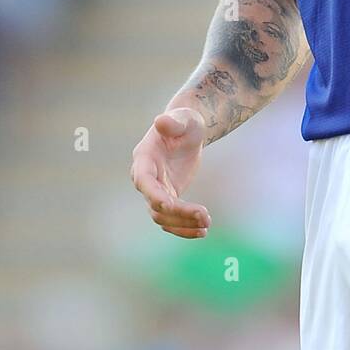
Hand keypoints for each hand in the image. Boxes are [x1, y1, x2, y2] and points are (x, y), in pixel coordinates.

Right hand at [131, 108, 210, 237]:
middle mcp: (145, 177)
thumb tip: (160, 121)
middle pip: (155, 203)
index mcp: (144, 157)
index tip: (170, 205)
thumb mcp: (183, 119)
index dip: (154, 194)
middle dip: (178, 213)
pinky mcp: (168, 197)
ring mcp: (156, 190)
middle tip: (205, 217)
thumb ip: (172, 122)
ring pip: (162, 216)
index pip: (143, 181)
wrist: (188, 130)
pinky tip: (202, 231)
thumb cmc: (185, 121)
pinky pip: (171, 218)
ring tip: (206, 226)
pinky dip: (184, 227)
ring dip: (183, 224)